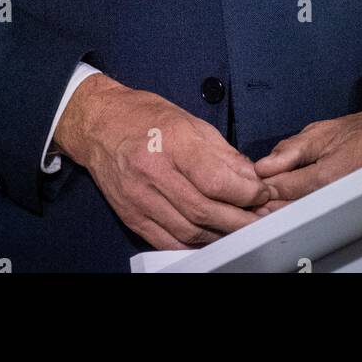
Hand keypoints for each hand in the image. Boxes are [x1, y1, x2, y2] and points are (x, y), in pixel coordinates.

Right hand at [53, 72, 274, 249]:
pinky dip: (195, 244)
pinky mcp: (131, 217)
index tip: (262, 194)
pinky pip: (169, 242)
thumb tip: (250, 179)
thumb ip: (221, 152)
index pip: (216, 180)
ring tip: (242, 229)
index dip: (247, 193)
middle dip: (240, 220)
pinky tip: (212, 237)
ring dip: (221, 235)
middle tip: (261, 219)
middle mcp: (152, 172)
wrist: (98, 125)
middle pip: (205, 210)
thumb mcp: (188, 120)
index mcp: (170, 141)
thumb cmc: (144, 116)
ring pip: (190, 231)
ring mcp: (139, 198)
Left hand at [251, 92, 361, 216]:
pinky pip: (320, 211)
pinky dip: (303, 206)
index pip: (288, 188)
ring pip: (307, 211)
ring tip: (273, 197)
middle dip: (274, 201)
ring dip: (287, 206)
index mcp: (331, 173)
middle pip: (295, 206)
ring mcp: (346, 205)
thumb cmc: (361, 131)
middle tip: (258, 195)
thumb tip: (264, 167)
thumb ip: (291, 150)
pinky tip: (294, 200)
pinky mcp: (351, 209)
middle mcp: (339, 195)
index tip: (252, 184)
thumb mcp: (321, 132)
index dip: (266, 187)